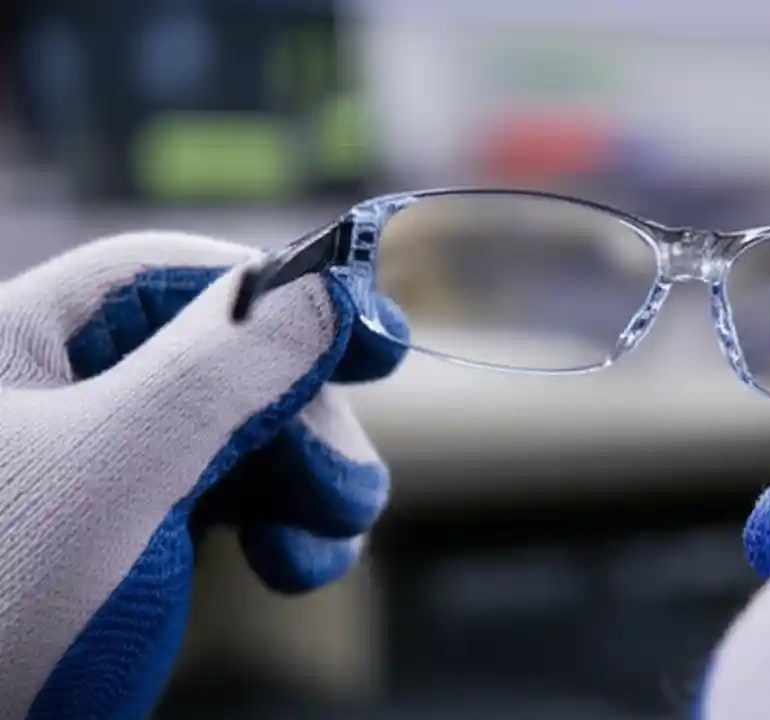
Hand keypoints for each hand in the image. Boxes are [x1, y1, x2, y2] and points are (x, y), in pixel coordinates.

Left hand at [0, 232, 407, 719]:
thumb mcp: (115, 478)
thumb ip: (220, 371)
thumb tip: (328, 290)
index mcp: (21, 346)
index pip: (170, 276)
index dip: (283, 293)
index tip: (380, 334)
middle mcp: (59, 398)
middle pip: (223, 361)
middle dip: (305, 422)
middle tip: (350, 492)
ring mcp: (96, 473)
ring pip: (241, 435)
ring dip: (308, 482)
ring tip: (328, 546)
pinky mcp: (126, 540)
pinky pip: (231, 500)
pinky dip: (285, 526)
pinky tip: (299, 567)